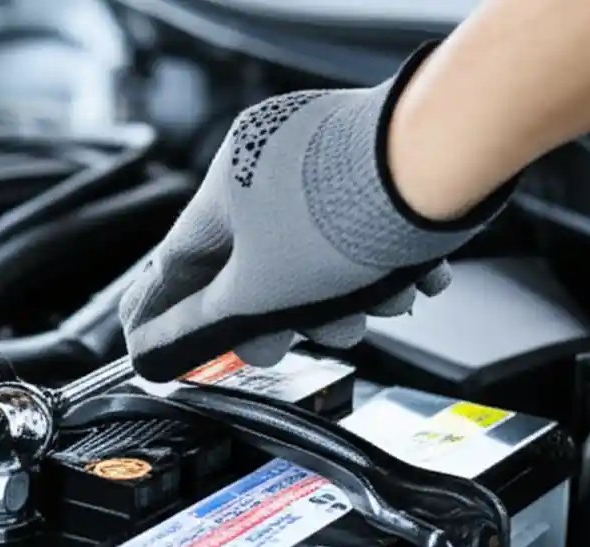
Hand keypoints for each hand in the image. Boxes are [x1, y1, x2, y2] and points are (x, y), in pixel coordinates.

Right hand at [120, 45, 512, 381]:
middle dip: (284, 313)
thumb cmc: (350, 213)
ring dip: (346, 296)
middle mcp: (271, 159)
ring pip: (318, 253)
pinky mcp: (379, 161)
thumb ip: (202, 327)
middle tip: (288, 338)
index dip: (158, 311)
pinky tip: (408, 278)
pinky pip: (362, 230)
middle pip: (255, 263)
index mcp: (228, 183)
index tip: (146, 340)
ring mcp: (327, 154)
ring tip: (378, 303)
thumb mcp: (259, 295)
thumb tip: (154, 349)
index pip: (173, 261)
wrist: (443, 164)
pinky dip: (381, 266)